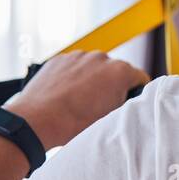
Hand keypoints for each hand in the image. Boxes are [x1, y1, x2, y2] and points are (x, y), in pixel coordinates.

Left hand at [6, 52, 149, 147]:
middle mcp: (101, 58)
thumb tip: (127, 98)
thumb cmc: (73, 123)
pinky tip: (66, 94)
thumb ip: (125, 103)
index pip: (140, 78)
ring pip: (93, 67)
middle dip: (111, 85)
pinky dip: (73, 76)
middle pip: (115, 71)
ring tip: (80, 101)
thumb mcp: (111, 118)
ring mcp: (79, 56)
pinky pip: (74, 66)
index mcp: (119, 72)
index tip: (127, 102)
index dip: (135, 92)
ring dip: (92, 79)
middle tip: (100, 106)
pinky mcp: (60, 58)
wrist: (38, 120)